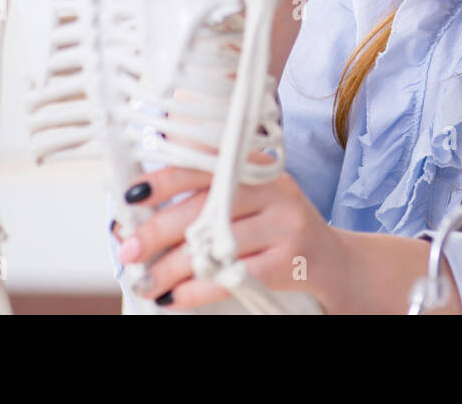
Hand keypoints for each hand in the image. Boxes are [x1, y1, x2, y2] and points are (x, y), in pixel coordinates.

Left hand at [112, 152, 351, 311]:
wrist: (333, 261)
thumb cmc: (277, 229)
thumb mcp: (253, 200)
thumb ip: (210, 197)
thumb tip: (140, 215)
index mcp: (259, 168)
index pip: (206, 164)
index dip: (165, 179)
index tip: (130, 196)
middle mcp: (275, 189)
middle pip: (207, 206)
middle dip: (158, 231)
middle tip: (127, 251)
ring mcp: (286, 223)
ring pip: (217, 244)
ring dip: (172, 268)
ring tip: (147, 283)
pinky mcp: (291, 260)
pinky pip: (234, 276)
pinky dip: (198, 290)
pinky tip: (176, 297)